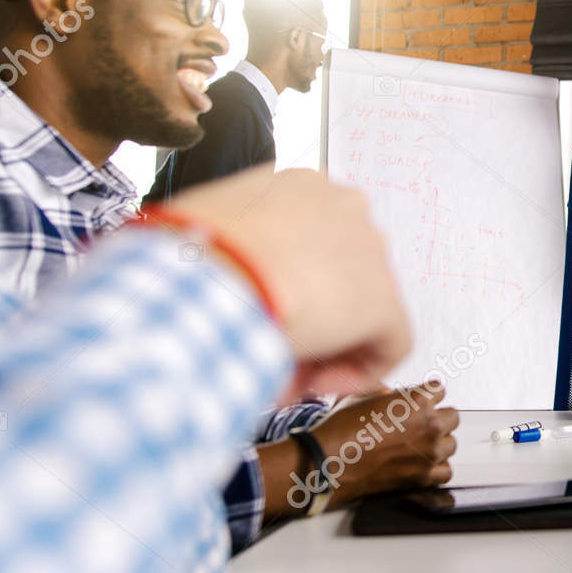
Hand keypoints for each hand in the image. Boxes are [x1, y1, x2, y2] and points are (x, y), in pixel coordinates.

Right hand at [165, 167, 409, 394]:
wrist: (206, 273)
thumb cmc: (183, 255)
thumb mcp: (205, 239)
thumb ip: (234, 261)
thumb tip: (242, 306)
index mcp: (299, 188)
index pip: (305, 242)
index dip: (283, 288)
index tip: (253, 318)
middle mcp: (344, 208)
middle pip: (335, 276)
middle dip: (308, 321)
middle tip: (268, 354)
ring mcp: (369, 250)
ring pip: (359, 311)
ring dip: (324, 347)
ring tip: (281, 376)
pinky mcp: (383, 300)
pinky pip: (388, 345)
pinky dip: (356, 372)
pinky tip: (313, 385)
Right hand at [305, 382, 458, 506]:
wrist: (327, 462)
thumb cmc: (340, 430)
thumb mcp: (362, 395)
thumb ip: (387, 392)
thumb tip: (393, 394)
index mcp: (417, 400)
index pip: (439, 390)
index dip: (426, 396)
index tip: (420, 402)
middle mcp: (429, 425)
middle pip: (451, 417)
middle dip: (436, 418)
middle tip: (418, 424)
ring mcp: (428, 453)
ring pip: (450, 444)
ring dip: (437, 443)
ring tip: (418, 445)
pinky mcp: (422, 477)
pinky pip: (445, 471)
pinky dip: (436, 468)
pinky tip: (422, 463)